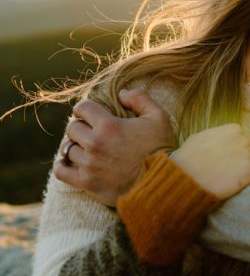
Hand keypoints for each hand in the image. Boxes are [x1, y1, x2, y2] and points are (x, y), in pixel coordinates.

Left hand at [54, 89, 175, 205]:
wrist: (162, 182)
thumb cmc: (161, 148)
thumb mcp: (159, 117)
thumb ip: (140, 99)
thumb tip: (121, 93)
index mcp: (109, 126)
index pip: (83, 108)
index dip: (86, 108)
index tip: (90, 113)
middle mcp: (95, 144)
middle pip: (72, 128)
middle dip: (81, 127)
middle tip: (91, 131)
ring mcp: (89, 164)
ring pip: (67, 149)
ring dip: (75, 146)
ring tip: (84, 147)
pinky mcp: (87, 183)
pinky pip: (61, 172)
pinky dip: (62, 165)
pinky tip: (69, 162)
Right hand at [171, 124, 249, 199]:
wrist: (183, 181)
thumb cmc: (186, 161)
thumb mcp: (198, 139)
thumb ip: (215, 135)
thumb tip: (221, 139)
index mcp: (232, 129)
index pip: (241, 138)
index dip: (235, 150)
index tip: (227, 159)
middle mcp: (243, 139)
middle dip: (242, 159)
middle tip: (229, 172)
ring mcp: (248, 154)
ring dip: (249, 168)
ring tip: (234, 179)